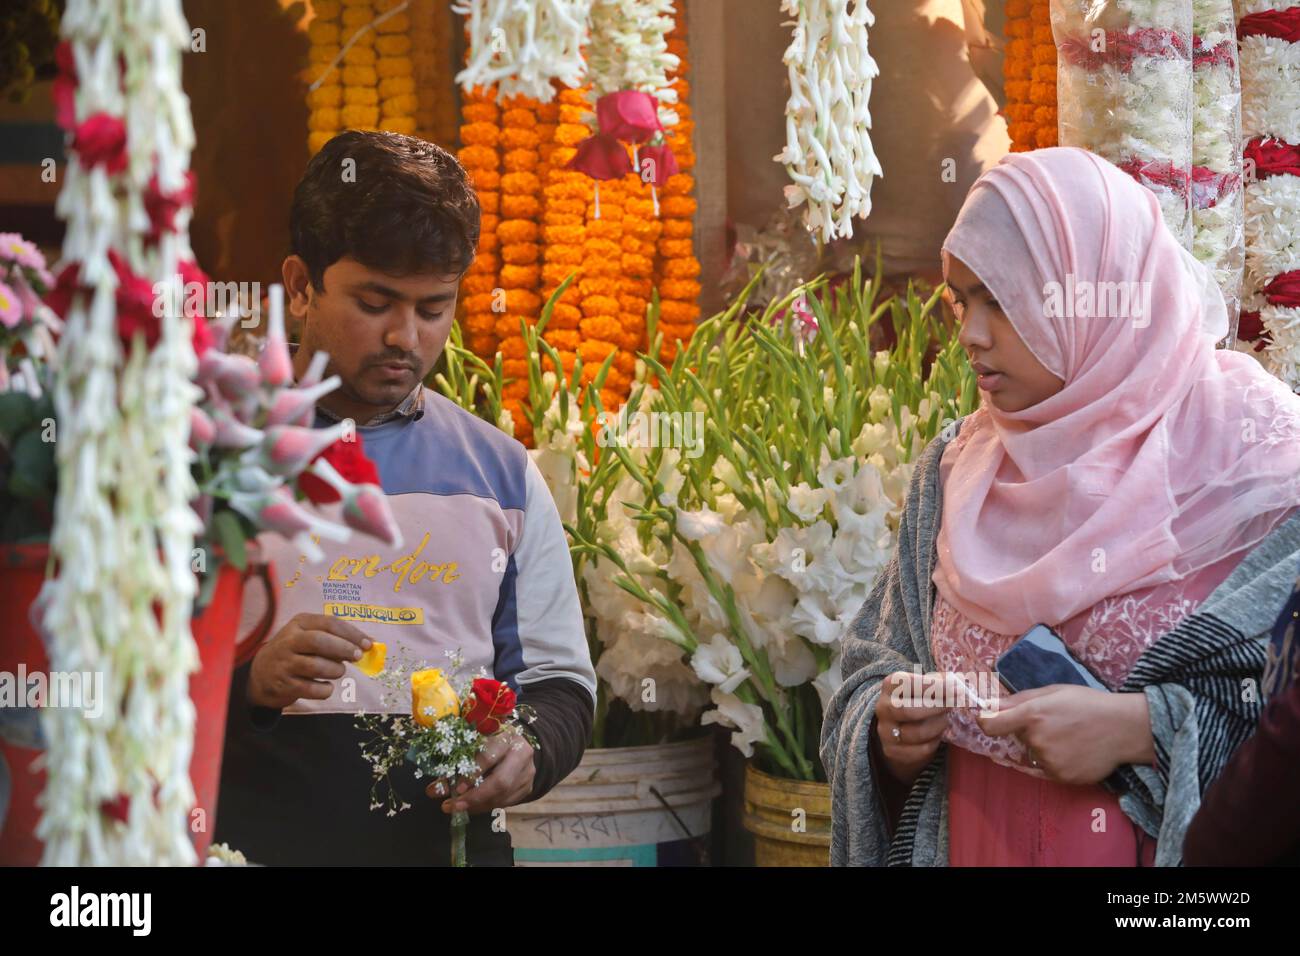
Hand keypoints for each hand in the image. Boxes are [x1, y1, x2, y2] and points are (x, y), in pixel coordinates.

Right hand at [247, 613, 372, 709]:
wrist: (261, 675)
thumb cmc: (295, 652)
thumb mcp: (309, 636)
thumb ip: (336, 637)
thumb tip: (369, 644)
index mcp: (299, 623)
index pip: (329, 623)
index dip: (352, 634)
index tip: (368, 644)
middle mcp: (289, 641)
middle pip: (320, 641)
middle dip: (343, 649)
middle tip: (356, 657)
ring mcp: (284, 663)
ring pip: (316, 666)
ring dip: (335, 670)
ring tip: (338, 671)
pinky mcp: (284, 684)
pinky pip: (312, 689)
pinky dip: (325, 689)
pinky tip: (325, 686)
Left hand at [426, 730, 536, 815]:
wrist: (515, 743)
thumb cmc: (488, 741)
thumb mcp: (473, 743)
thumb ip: (456, 764)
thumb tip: (433, 790)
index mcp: (505, 735)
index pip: (490, 756)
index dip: (472, 774)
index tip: (456, 789)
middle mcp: (521, 753)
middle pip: (501, 781)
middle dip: (475, 797)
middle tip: (454, 806)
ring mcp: (527, 771)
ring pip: (502, 796)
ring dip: (477, 805)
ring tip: (457, 808)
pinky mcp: (528, 787)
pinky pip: (506, 802)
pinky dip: (486, 806)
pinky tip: (472, 806)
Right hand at [874, 671, 951, 786]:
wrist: (897, 730)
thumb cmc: (915, 701)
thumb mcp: (923, 687)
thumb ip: (939, 682)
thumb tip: (960, 681)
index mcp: (889, 687)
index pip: (906, 683)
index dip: (932, 685)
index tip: (955, 687)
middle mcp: (883, 708)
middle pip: (908, 710)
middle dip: (936, 707)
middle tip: (954, 704)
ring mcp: (886, 732)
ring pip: (917, 732)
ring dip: (938, 725)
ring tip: (946, 719)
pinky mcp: (892, 751)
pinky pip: (921, 749)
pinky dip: (935, 742)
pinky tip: (938, 734)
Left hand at [976, 685, 1152, 785]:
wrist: (1124, 728)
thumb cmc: (1088, 704)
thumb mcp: (1053, 692)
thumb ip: (1017, 700)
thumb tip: (987, 704)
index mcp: (1033, 714)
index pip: (990, 724)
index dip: (986, 721)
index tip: (989, 720)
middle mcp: (1037, 740)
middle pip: (1017, 738)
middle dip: (1028, 731)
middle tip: (1054, 723)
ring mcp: (1049, 761)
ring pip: (1032, 754)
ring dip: (1043, 747)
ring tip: (1069, 737)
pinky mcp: (1060, 777)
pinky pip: (1045, 769)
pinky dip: (1055, 761)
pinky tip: (1073, 750)